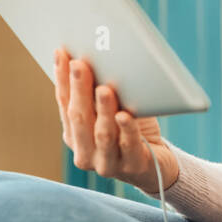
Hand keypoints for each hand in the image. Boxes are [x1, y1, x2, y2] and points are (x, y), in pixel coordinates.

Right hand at [53, 47, 179, 194]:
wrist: (159, 165)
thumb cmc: (133, 130)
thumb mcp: (113, 110)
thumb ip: (99, 93)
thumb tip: (91, 56)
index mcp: (74, 136)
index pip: (64, 103)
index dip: (62, 79)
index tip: (62, 54)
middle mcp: (85, 152)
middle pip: (80, 118)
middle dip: (79, 89)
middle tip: (81, 64)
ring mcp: (107, 163)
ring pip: (102, 133)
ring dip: (102, 109)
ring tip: (104, 89)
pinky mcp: (132, 167)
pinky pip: (129, 146)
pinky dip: (126, 129)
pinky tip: (125, 115)